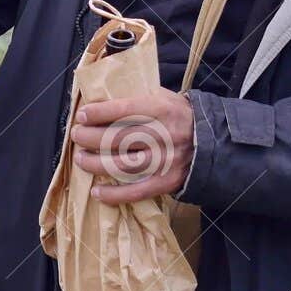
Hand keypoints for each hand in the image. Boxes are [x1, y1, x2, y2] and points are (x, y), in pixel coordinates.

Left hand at [68, 90, 194, 203]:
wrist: (214, 141)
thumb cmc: (179, 115)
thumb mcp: (164, 96)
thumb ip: (137, 96)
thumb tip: (100, 96)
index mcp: (161, 109)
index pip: (123, 110)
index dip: (98, 113)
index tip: (81, 115)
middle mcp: (162, 135)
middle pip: (116, 138)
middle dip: (89, 137)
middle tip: (76, 135)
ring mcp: (164, 160)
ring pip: (121, 165)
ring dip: (94, 163)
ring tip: (80, 159)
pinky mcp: (166, 182)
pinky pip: (136, 191)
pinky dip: (114, 195)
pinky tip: (97, 191)